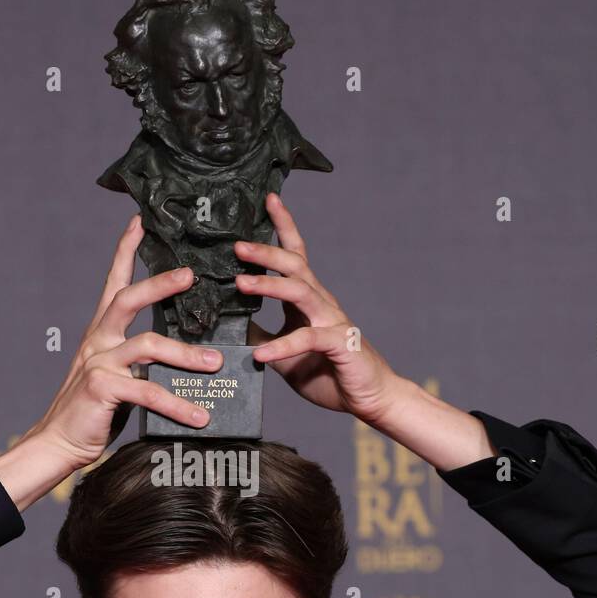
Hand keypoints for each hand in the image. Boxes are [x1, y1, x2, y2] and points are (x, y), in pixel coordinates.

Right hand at [23, 214, 223, 471]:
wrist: (60, 442)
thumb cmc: (95, 410)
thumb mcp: (122, 377)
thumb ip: (145, 362)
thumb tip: (190, 357)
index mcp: (101, 332)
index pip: (114, 283)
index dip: (126, 251)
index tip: (140, 222)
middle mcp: (98, 340)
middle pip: (127, 299)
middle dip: (159, 283)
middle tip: (191, 275)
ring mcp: (98, 363)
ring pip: (147, 345)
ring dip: (185, 353)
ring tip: (215, 363)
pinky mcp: (102, 389)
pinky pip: (147, 391)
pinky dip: (176, 404)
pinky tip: (199, 416)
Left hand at [234, 194, 400, 425]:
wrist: (369, 397)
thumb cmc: (328, 372)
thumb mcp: (283, 353)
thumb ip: (259, 335)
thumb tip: (227, 323)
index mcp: (309, 301)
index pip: (295, 255)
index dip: (284, 225)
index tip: (268, 199)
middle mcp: (321, 303)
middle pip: (294, 265)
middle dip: (266, 251)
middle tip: (237, 245)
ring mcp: (332, 321)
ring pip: (301, 291)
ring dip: (269, 285)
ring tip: (241, 283)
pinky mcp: (339, 344)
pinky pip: (308, 339)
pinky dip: (281, 346)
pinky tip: (259, 355)